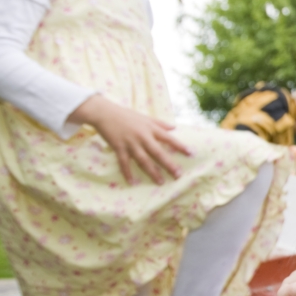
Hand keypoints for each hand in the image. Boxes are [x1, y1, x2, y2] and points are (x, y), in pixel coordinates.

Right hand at [70, 94, 190, 184]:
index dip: (180, 146)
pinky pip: (124, 163)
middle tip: (178, 175)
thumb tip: (175, 127)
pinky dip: (127, 173)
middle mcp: (142, 137)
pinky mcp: (118, 147)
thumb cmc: (126, 115)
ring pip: (143, 160)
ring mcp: (130, 143)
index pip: (168, 138)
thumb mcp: (145, 117)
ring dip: (152, 172)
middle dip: (168, 164)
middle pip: (158, 153)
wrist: (105, 113)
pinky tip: (132, 182)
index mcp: (150, 128)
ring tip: (160, 182)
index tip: (190, 153)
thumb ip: (160, 123)